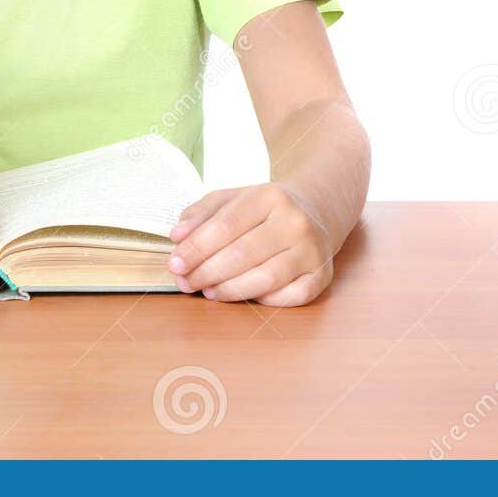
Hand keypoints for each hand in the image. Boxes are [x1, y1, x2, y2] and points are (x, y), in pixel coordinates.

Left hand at [166, 182, 333, 305]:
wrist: (317, 210)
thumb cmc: (265, 209)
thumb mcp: (232, 199)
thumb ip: (201, 214)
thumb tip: (178, 236)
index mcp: (269, 196)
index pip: (225, 226)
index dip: (195, 249)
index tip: (175, 264)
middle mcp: (295, 222)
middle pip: (241, 254)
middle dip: (205, 272)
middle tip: (185, 282)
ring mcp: (312, 250)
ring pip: (265, 279)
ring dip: (229, 290)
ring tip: (208, 290)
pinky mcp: (322, 276)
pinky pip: (290, 298)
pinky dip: (263, 300)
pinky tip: (244, 295)